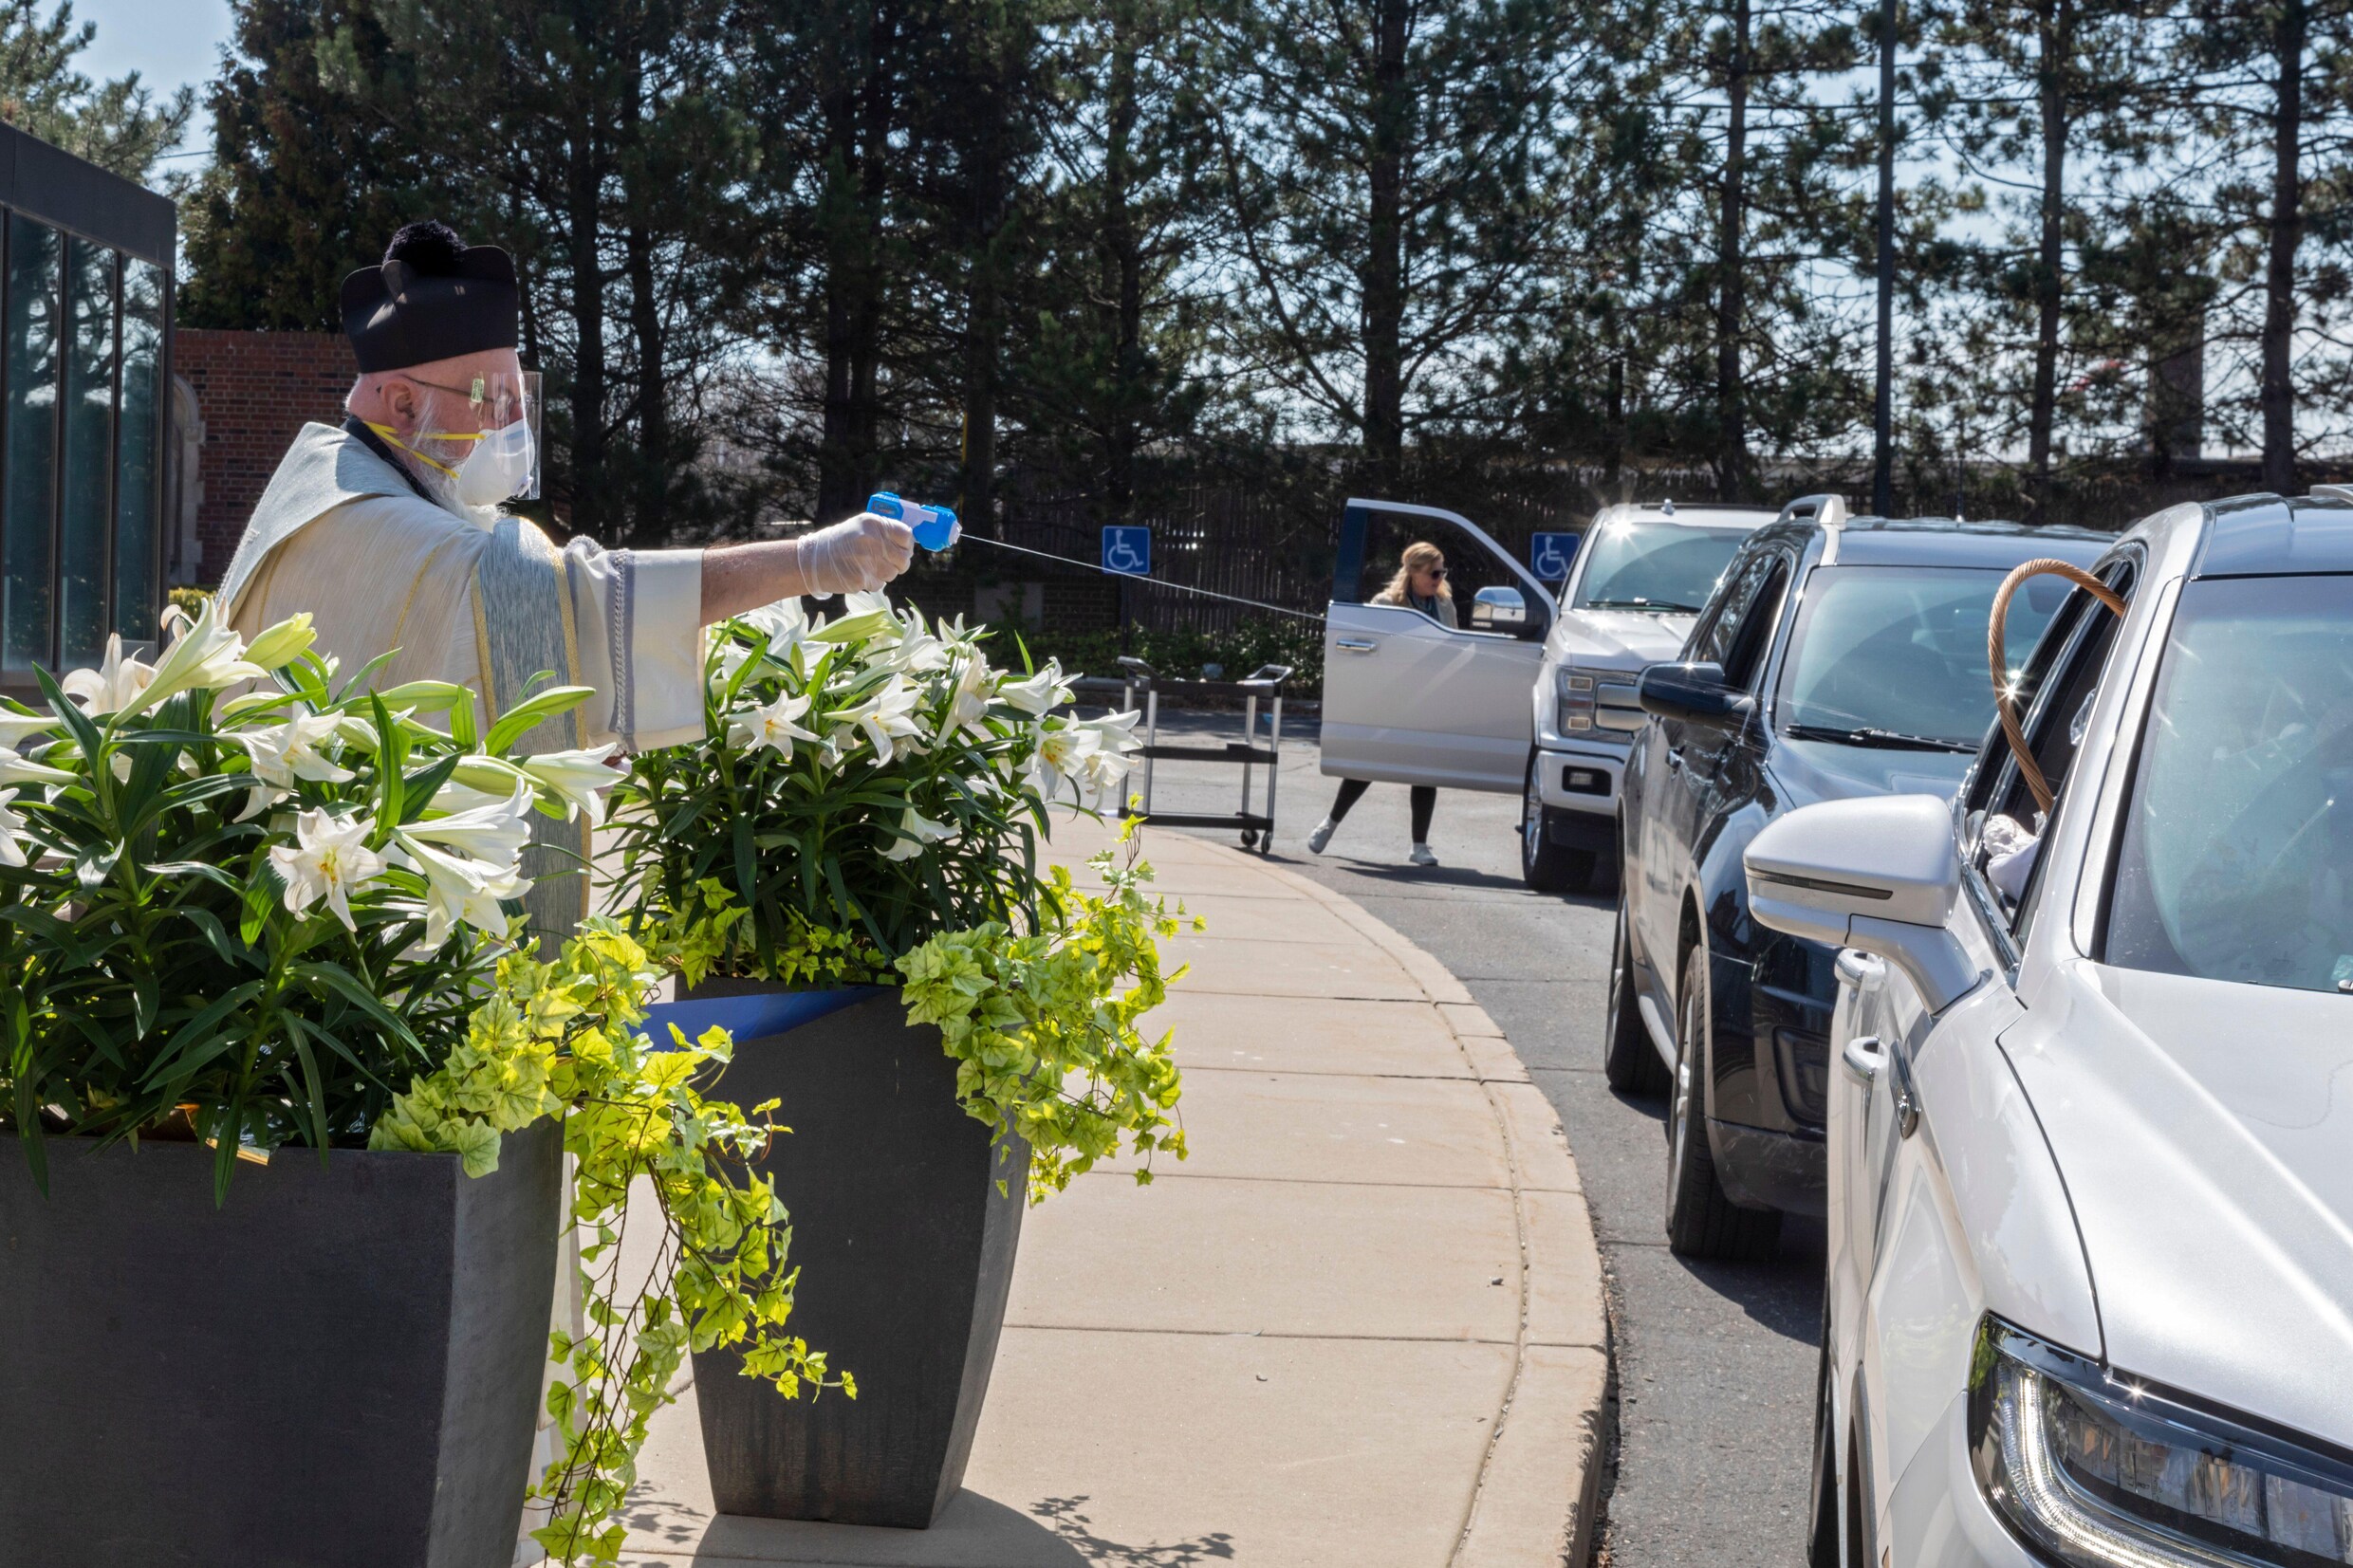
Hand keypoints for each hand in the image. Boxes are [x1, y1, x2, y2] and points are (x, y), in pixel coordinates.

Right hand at [799, 512, 914, 594]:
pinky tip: (859, 574)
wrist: (812, 560)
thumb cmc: (839, 543)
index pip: (906, 535)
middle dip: (899, 564)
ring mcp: (867, 560)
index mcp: (873, 523)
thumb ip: (883, 532)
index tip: (903, 549)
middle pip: (903, 558)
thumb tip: (908, 542)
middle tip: (889, 563)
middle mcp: (872, 540)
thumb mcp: (860, 527)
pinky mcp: (861, 578)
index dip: (907, 545)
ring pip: (892, 573)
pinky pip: (879, 584)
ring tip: (869, 567)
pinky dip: (872, 582)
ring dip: (884, 574)